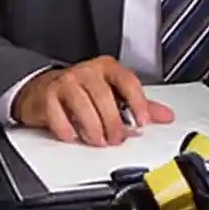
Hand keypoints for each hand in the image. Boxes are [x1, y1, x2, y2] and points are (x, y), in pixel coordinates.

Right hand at [13, 56, 173, 146]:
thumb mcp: (112, 93)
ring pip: (82, 105)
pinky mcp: (47, 96)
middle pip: (104, 96)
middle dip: (112, 122)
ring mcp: (66, 82)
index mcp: (108, 68)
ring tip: (98, 140)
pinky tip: (73, 136)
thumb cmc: (83, 91)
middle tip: (117, 139)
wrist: (43, 88)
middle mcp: (87, 72)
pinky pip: (57, 114)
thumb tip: (165, 116)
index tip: (142, 121)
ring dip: (92, 128)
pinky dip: (67, 128)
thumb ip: (138, 104)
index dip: (137, 102)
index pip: (127, 82)